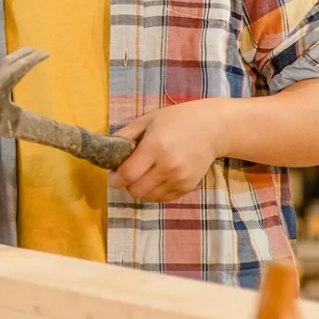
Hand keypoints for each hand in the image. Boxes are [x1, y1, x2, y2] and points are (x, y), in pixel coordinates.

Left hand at [108, 99, 227, 202]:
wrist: (212, 128)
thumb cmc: (176, 120)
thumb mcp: (147, 120)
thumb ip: (125, 135)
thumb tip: (106, 149)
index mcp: (155, 147)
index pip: (128, 174)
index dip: (115, 179)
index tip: (113, 176)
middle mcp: (168, 166)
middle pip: (136, 190)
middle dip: (127, 184)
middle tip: (129, 173)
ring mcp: (180, 179)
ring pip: (149, 197)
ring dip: (141, 189)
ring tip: (144, 174)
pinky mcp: (188, 187)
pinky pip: (163, 198)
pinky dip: (155, 192)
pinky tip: (157, 177)